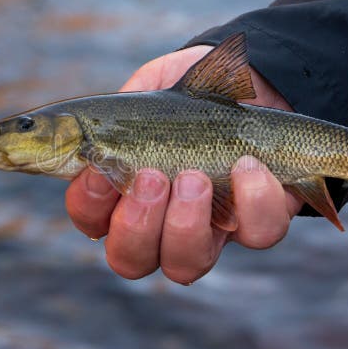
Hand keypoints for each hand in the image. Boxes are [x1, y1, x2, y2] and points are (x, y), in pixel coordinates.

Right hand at [65, 46, 302, 283]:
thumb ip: (125, 107)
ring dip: (186, 224)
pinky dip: (253, 199)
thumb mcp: (154, 85)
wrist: (258, 83)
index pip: (91, 218)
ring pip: (186, 265)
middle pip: (130, 260)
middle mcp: (162, 224)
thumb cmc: (195, 94)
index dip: (88, 204)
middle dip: (136, 225)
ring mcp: (211, 230)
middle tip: (153, 177)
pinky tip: (249, 164)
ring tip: (195, 177)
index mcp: (127, 190)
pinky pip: (257, 233)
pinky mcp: (259, 223)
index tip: (99, 168)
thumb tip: (99, 130)